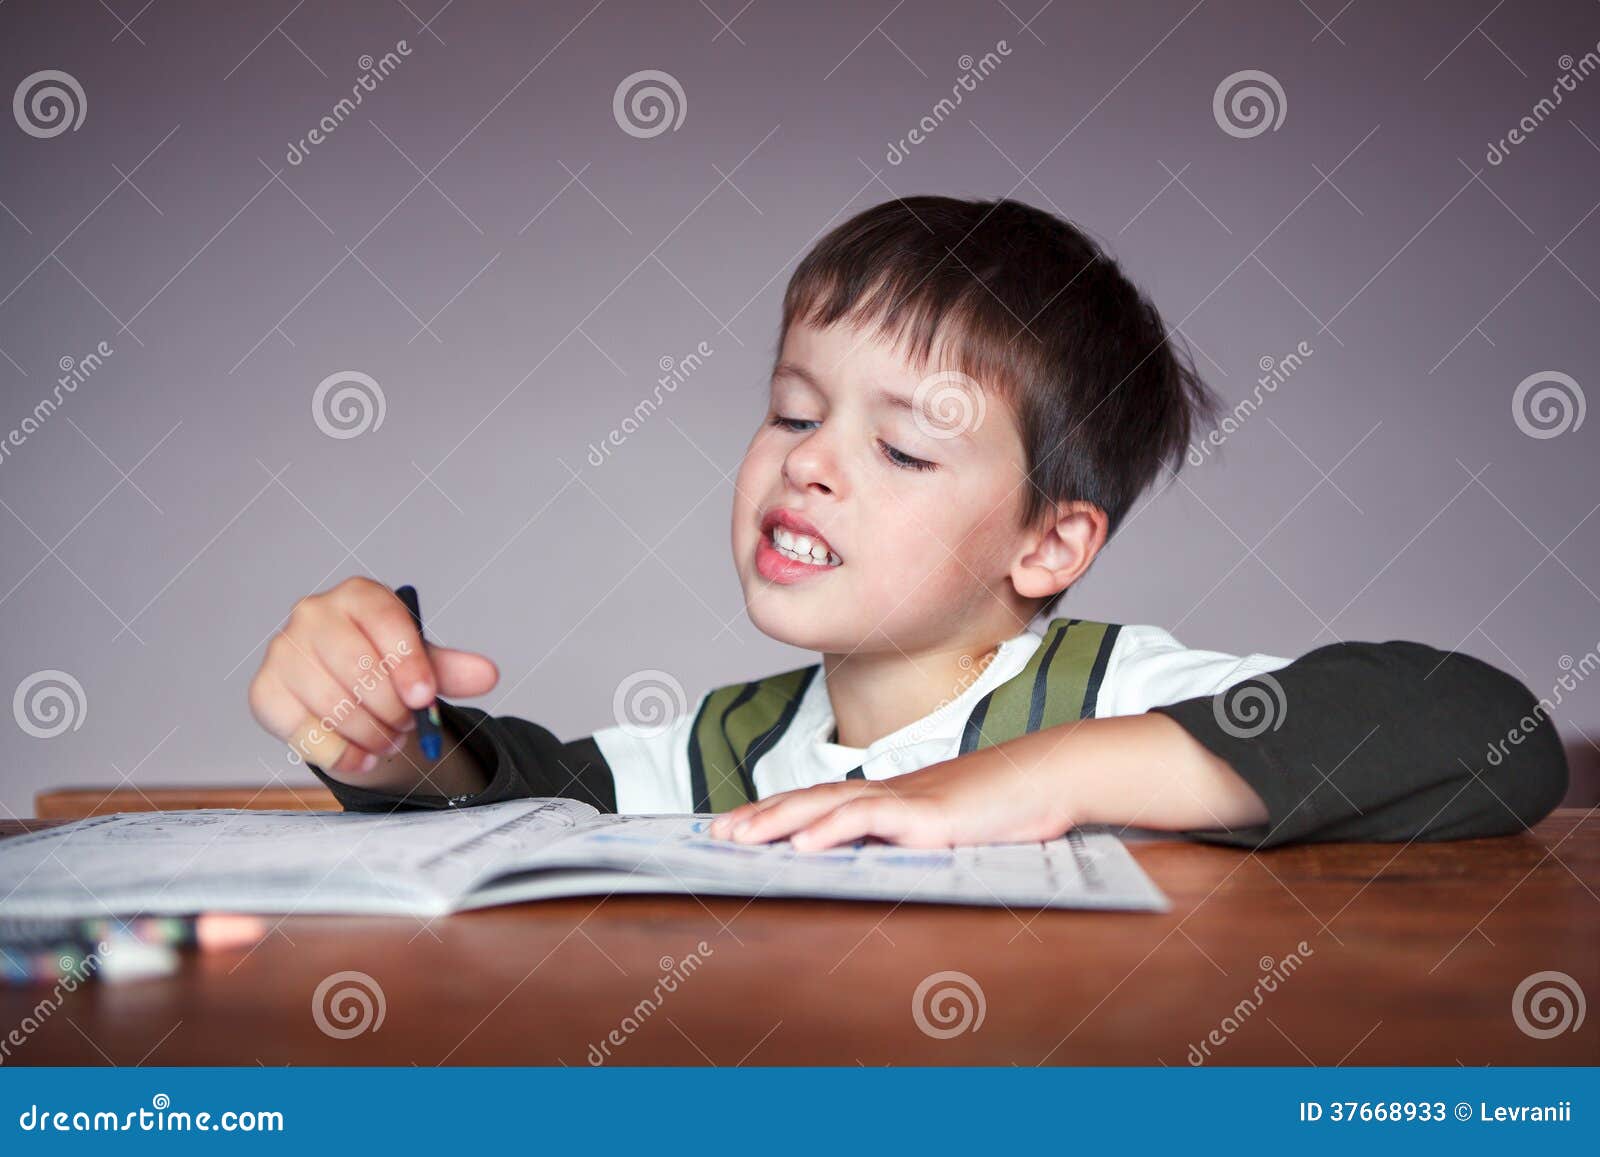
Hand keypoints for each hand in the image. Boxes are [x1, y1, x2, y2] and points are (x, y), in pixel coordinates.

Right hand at [247, 576, 498, 777]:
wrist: (341, 685)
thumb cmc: (383, 664)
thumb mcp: (420, 662)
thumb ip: (450, 668)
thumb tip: (487, 675)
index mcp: (358, 596)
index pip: (383, 620)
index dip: (407, 662)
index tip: (425, 699)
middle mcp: (313, 614)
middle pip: (356, 666)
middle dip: (391, 706)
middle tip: (409, 725)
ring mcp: (283, 651)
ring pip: (332, 703)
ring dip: (371, 733)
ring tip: (390, 741)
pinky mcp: (266, 692)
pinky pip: (303, 732)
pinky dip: (341, 754)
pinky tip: (364, 758)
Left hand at [705, 741, 1075, 850]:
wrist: (1050, 777)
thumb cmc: (1007, 805)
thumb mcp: (951, 827)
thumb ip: (916, 838)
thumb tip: (884, 859)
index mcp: (892, 797)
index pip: (820, 802)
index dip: (776, 811)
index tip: (737, 825)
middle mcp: (889, 793)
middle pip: (810, 800)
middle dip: (760, 817)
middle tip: (715, 833)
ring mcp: (907, 801)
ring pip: (827, 807)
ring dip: (778, 821)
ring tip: (739, 838)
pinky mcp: (927, 816)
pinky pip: (870, 820)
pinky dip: (832, 831)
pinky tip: (802, 844)